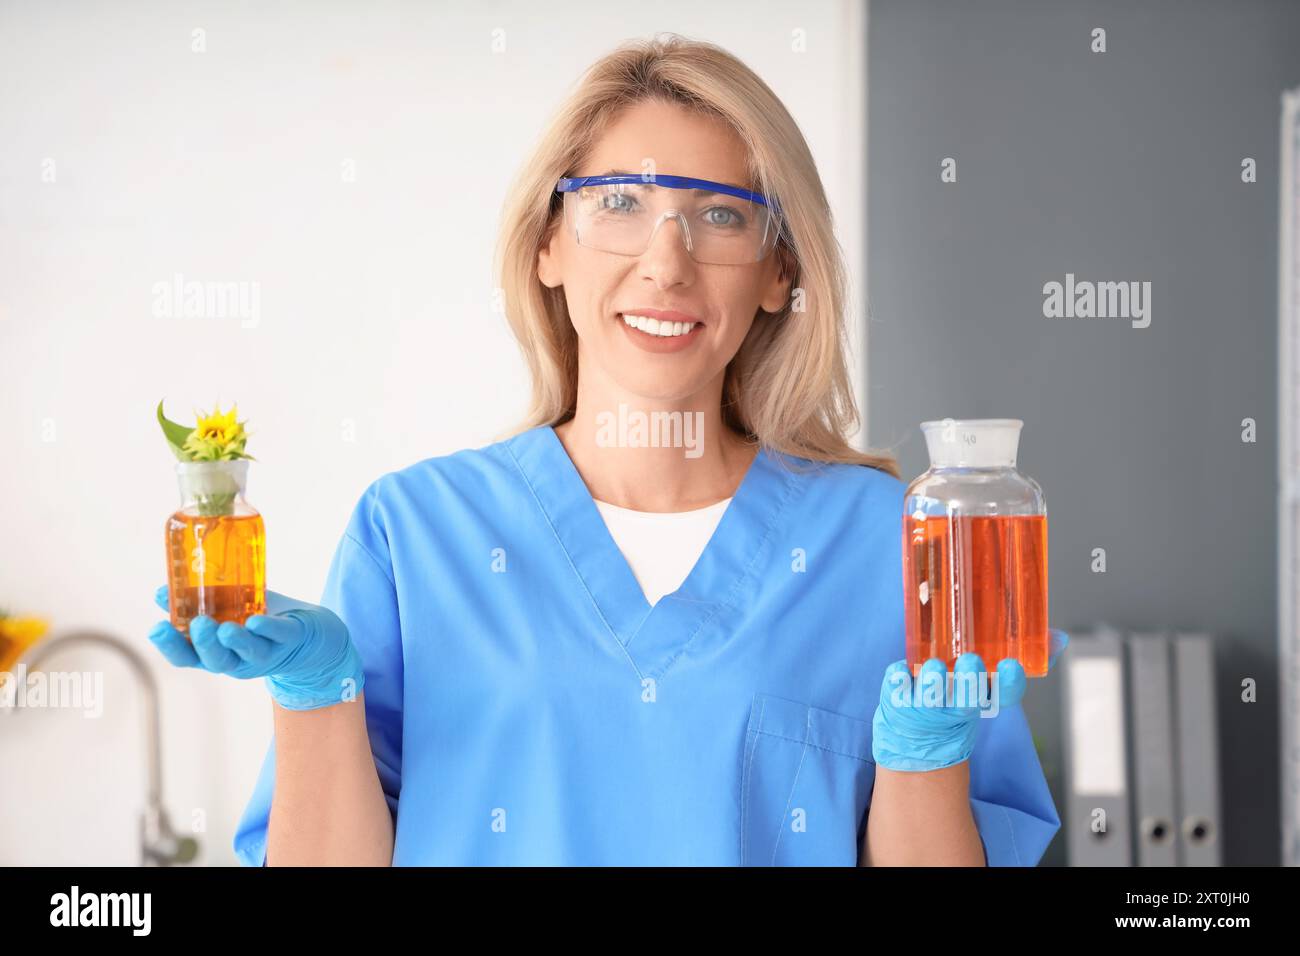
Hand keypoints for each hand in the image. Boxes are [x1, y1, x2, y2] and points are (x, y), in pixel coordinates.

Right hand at [147, 586, 365, 709]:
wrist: (312, 636)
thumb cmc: (261, 623)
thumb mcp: (227, 612)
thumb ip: (197, 602)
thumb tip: (160, 592)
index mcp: (217, 652)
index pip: (186, 657)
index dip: (170, 646)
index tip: (156, 627)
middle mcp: (238, 659)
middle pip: (215, 660)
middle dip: (204, 644)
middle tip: (197, 625)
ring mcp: (266, 652)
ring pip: (248, 653)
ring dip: (236, 641)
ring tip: (225, 628)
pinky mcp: (291, 640)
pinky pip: (278, 637)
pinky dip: (268, 629)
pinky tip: (257, 621)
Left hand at [872, 628, 1068, 771]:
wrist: (918, 737)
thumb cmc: (958, 696)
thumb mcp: (990, 682)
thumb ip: (1025, 656)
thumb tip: (1058, 638)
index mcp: (982, 700)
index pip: (1003, 696)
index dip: (1010, 683)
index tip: (1012, 664)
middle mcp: (956, 708)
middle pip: (967, 699)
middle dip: (969, 682)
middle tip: (971, 660)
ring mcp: (926, 707)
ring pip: (930, 695)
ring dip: (931, 682)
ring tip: (933, 666)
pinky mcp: (897, 701)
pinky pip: (897, 686)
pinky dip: (898, 677)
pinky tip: (901, 670)